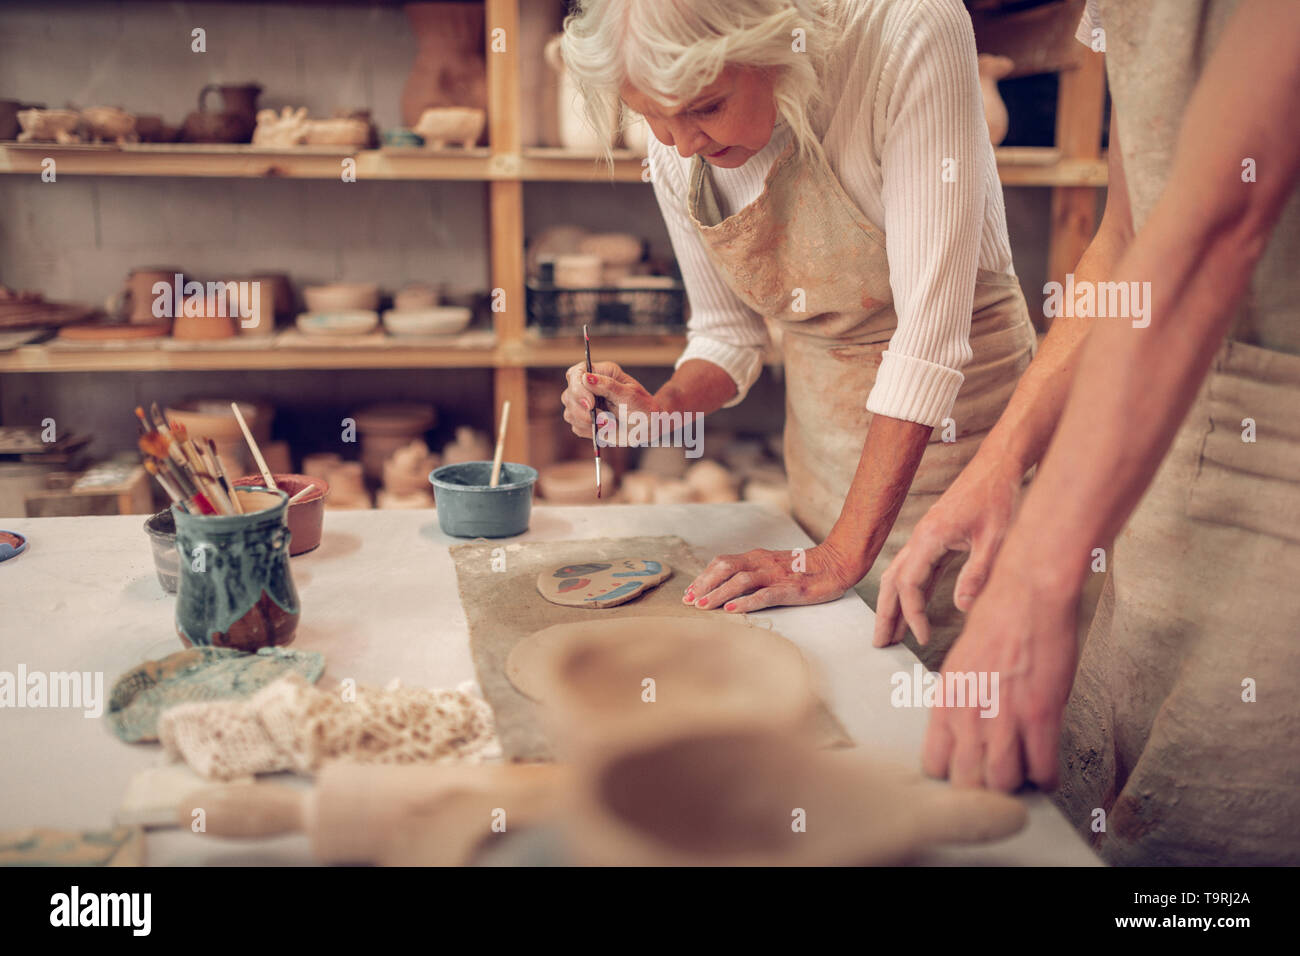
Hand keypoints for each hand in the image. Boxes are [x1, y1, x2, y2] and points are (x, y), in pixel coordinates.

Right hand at [562, 361, 657, 438]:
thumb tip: (586, 377)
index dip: (577, 388)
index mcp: (600, 373)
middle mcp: (589, 387)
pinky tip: (605, 429)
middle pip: (569, 394)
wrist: (647, 426)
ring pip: (570, 412)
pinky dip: (589, 431)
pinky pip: (576, 426)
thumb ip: (608, 386)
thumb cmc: (642, 407)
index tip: (590, 404)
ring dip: (588, 422)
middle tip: (604, 420)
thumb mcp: (630, 395)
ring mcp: (584, 404)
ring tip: (610, 424)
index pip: (576, 374)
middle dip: (582, 410)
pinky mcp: (584, 420)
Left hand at [683, 543, 859, 612]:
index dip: (704, 577)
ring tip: (703, 606)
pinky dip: (745, 602)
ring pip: (741, 580)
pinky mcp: (790, 589)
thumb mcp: (773, 566)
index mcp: (757, 557)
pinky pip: (764, 595)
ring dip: (719, 593)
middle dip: (704, 585)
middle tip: (689, 601)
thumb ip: (753, 573)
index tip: (689, 592)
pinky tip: (731, 610)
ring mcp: (776, 575)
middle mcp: (763, 563)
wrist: (836, 563)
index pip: (723, 563)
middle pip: (726, 568)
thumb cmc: (803, 569)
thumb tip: (727, 587)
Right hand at [873, 455, 1022, 647]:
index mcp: (931, 537)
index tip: (922, 638)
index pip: (910, 584)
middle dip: (885, 613)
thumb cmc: (999, 496)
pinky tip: (915, 609)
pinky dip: (912, 592)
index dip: (913, 614)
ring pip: (900, 575)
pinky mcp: (936, 538)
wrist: (999, 466)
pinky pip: (916, 570)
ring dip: (894, 604)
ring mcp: (926, 538)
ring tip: (891, 632)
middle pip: (893, 581)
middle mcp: (922, 537)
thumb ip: (978, 574)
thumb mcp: (997, 538)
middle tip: (880, 643)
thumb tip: (963, 608)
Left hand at [921, 542, 1078, 790]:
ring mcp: (1003, 717)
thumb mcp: (960, 665)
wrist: (1026, 596)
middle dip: (982, 788)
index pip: (935, 764)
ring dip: (1015, 786)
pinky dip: (1047, 778)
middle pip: (967, 782)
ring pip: (1003, 783)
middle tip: (997, 782)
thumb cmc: (996, 624)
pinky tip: (1048, 774)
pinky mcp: (1040, 715)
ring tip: (1023, 778)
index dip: (953, 774)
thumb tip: (965, 732)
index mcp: (945, 701)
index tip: (967, 774)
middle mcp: (968, 714)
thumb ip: (960, 702)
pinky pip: (1042, 768)